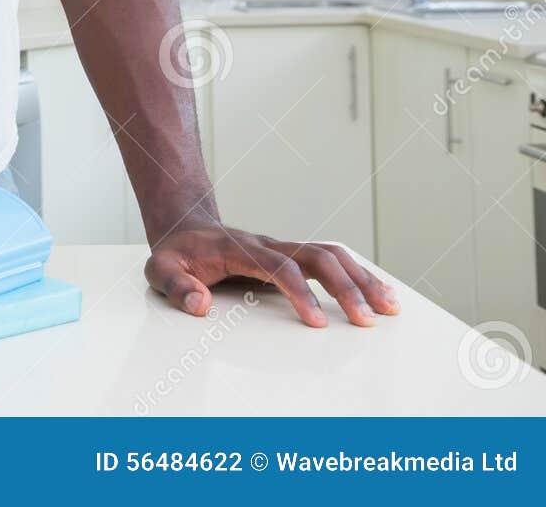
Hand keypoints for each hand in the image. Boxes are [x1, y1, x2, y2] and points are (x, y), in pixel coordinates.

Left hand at [145, 223, 400, 326]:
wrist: (184, 227)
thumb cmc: (175, 253)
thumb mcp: (159, 268)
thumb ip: (174, 286)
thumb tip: (199, 304)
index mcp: (238, 248)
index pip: (278, 265)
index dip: (300, 292)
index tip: (318, 323)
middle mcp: (267, 244)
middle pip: (316, 256)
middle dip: (345, 287)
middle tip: (367, 321)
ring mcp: (282, 247)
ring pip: (330, 254)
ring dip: (362, 278)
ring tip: (390, 308)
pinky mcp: (291, 255)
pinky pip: (330, 260)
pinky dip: (358, 275)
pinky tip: (379, 294)